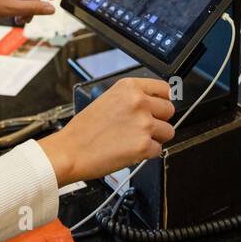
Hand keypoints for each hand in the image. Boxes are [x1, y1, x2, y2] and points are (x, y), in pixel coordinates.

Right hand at [36, 77, 176, 185]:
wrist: (71, 151)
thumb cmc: (84, 129)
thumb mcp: (108, 99)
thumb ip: (132, 98)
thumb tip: (154, 102)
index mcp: (129, 87)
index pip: (164, 89)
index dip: (163, 100)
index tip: (160, 106)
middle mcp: (139, 102)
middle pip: (169, 110)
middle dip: (159, 120)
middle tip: (142, 127)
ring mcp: (143, 124)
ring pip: (168, 131)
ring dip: (155, 138)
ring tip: (135, 139)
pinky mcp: (144, 146)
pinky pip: (158, 150)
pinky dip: (147, 153)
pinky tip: (131, 150)